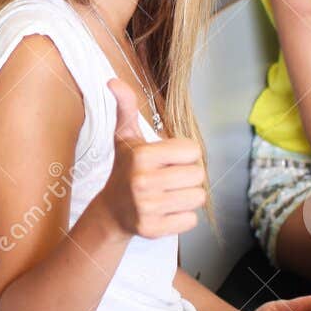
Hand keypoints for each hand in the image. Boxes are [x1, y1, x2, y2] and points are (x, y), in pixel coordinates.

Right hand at [97, 79, 206, 238]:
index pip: (194, 151)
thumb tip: (113, 81)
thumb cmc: (125, 169)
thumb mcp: (125, 138)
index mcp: (141, 156)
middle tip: (169, 179)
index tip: (168, 160)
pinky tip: (165, 211)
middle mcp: (143, 181)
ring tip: (168, 194)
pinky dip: (182, 217)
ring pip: (197, 198)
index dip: (185, 155)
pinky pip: (190, 220)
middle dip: (188, 176)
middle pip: (199, 175)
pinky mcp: (153, 229)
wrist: (111, 211)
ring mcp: (147, 207)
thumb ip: (126, 108)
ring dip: (187, 196)